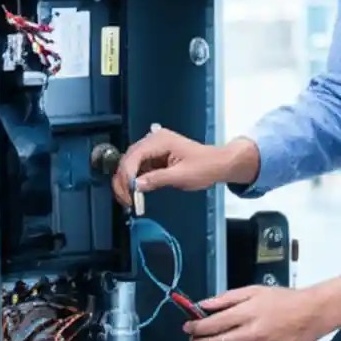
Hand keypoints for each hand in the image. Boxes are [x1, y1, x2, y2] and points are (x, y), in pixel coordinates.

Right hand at [112, 129, 258, 206]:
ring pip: (130, 165)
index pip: (134, 156)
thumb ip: (157, 179)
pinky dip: (134, 181)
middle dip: (123, 180)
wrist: (218, 164)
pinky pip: (138, 168)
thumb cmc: (205, 166)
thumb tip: (136, 186)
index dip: (127, 175)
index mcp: (160, 140)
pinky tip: (135, 193)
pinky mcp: (155, 158)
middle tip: (125, 200)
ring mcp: (153, 149)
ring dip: (126, 182)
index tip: (128, 193)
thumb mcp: (181, 176)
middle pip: (127, 159)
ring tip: (128, 199)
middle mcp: (153, 141)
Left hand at [183, 285, 330, 340]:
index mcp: (246, 314)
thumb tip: (204, 304)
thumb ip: (226, 298)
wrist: (311, 314)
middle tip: (194, 339)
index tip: (188, 327)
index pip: (211, 325)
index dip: (195, 327)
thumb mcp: (253, 291)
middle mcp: (250, 335)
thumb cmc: (285, 301)